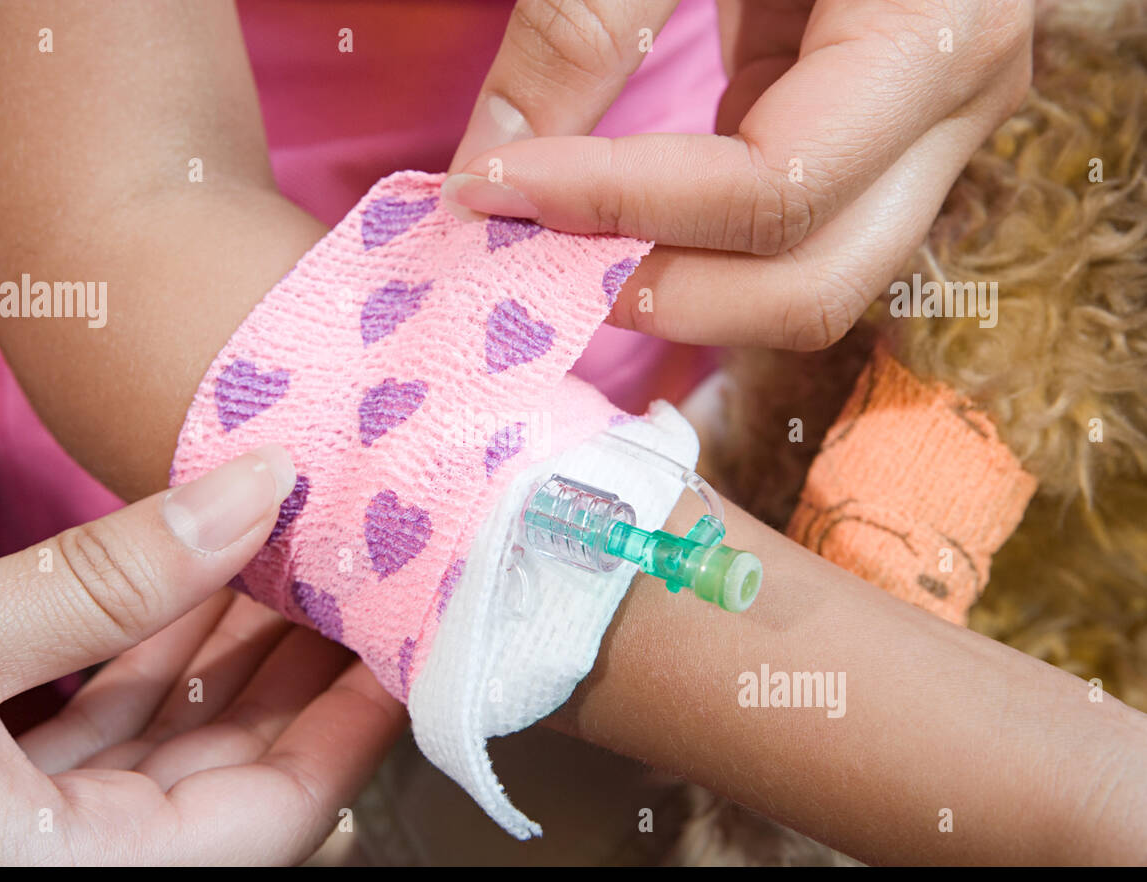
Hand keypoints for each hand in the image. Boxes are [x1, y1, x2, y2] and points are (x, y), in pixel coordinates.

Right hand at [0, 446, 404, 863]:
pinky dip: (142, 654)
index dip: (356, 722)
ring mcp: (24, 840)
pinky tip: (187, 582)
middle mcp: (66, 871)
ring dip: (225, 648)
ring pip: (165, 744)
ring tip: (287, 556)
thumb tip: (254, 492)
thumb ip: (102, 583)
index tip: (408, 638)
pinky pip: (98, 731)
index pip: (275, 814)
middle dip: (299, 670)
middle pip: (233, 776)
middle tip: (357, 574)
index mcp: (74, 878)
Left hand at [443, 0, 1032, 349]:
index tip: (491, 191)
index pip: (773, 190)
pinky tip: (602, 219)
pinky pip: (781, 234)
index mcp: (935, 29)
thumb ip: (582, 22)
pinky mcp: (868, 131)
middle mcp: (954, 103)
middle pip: (810, 285)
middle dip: (660, 295)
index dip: (622, 208)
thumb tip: (486, 166)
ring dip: (674, 289)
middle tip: (525, 264)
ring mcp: (922, 128)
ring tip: (553, 251)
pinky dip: (688, 245)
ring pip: (803, 283)